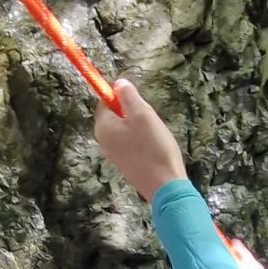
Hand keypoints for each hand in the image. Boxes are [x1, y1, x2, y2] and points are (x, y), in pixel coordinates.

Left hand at [94, 78, 187, 202]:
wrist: (164, 184)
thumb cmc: (153, 147)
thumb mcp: (142, 114)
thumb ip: (128, 96)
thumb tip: (118, 83)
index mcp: (103, 127)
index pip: (104, 101)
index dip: (120, 95)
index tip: (138, 99)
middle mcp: (103, 141)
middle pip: (114, 116)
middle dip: (132, 112)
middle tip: (149, 117)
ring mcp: (114, 155)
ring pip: (124, 130)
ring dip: (138, 127)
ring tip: (154, 133)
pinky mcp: (126, 165)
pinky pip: (130, 144)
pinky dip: (141, 140)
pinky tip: (155, 146)